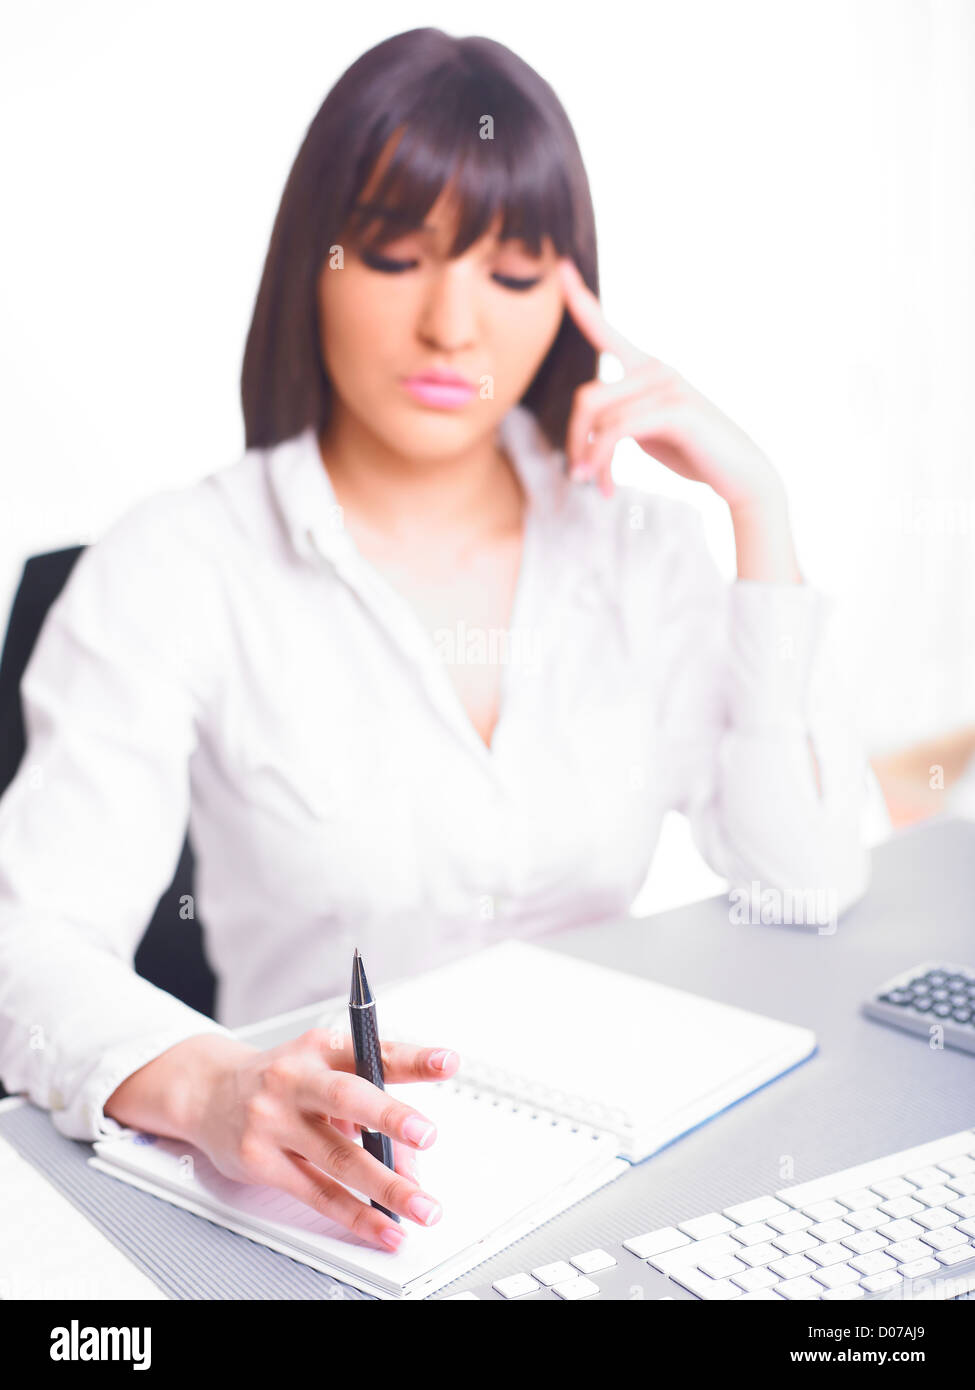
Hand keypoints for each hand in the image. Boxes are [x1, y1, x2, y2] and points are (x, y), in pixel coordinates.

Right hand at [187, 1029, 458, 1251]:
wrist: (206, 1090)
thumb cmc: (278, 1079)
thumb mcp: (321, 1074)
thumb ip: (367, 1110)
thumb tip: (410, 1161)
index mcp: (320, 1049)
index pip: (373, 1051)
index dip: (413, 1058)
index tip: (447, 1062)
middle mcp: (295, 1080)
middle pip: (348, 1098)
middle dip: (390, 1117)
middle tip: (427, 1135)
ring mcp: (274, 1121)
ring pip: (338, 1158)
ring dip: (387, 1186)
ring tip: (422, 1206)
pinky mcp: (260, 1161)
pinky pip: (318, 1194)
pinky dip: (357, 1215)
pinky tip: (384, 1227)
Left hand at [557, 258, 784, 510]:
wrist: (740, 475)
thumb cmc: (694, 453)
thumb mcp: (648, 432)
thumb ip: (620, 418)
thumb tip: (588, 428)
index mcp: (649, 370)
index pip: (607, 332)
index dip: (581, 301)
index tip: (560, 269)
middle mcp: (657, 370)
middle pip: (587, 397)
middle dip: (575, 440)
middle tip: (579, 475)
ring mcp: (668, 387)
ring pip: (599, 417)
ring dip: (589, 457)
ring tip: (593, 483)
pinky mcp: (675, 410)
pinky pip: (616, 432)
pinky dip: (602, 461)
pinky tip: (606, 486)